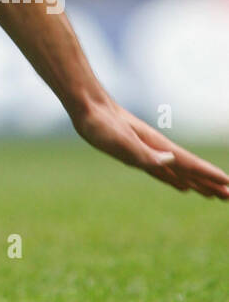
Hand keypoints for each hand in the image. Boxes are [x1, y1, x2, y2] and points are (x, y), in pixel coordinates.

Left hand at [73, 96, 228, 198]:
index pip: (190, 164)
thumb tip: (172, 161)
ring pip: (180, 172)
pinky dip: (176, 180)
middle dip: (210, 184)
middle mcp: (157, 149)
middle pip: (190, 170)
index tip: (228, 186)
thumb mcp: (121, 141)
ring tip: (212, 195)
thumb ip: (146, 154)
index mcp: (157, 146)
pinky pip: (164, 171)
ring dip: (197, 184)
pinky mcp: (136, 154)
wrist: (86, 106)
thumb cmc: (101, 123)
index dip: (208, 176)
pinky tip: (181, 186)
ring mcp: (148, 151)